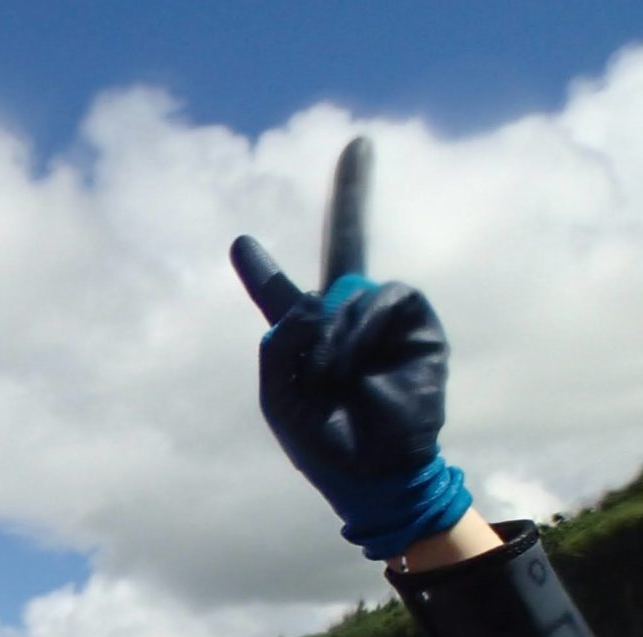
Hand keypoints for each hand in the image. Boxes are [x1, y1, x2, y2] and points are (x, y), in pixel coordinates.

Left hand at [230, 136, 471, 559]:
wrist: (375, 474)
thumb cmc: (324, 443)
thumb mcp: (279, 401)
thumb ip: (280, 346)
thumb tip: (314, 303)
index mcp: (302, 340)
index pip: (280, 294)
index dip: (260, 268)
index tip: (239, 240)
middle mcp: (343, 318)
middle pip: (344, 242)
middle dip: (352, 190)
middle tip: (358, 141)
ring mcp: (381, 317)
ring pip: (351, 291)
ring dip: (336, 335)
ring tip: (335, 377)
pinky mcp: (417, 323)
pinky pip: (384, 302)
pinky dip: (362, 331)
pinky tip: (359, 363)